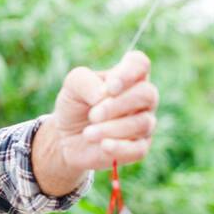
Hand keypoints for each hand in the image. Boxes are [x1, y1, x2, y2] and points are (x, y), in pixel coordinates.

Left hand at [50, 50, 157, 171]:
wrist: (66, 138)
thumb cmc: (75, 106)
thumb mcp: (72, 86)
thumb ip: (86, 81)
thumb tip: (104, 95)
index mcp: (128, 77)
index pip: (140, 64)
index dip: (129, 72)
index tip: (110, 87)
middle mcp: (142, 99)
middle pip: (147, 94)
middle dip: (118, 105)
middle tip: (93, 115)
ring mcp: (144, 123)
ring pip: (142, 123)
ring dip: (112, 128)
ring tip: (87, 134)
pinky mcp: (139, 148)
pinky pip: (138, 149)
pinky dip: (120, 147)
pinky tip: (104, 145)